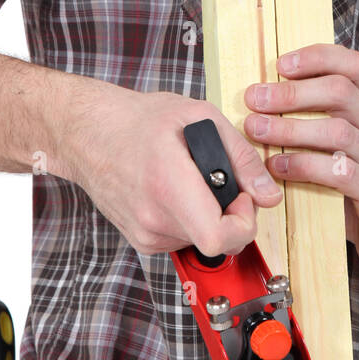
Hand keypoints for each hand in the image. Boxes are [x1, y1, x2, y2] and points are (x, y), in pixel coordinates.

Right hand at [65, 81, 283, 254]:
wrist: (90, 133)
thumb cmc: (141, 120)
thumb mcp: (201, 118)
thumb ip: (241, 157)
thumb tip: (269, 194)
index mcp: (169, 185)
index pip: (217, 238)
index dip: (243, 223)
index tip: (242, 197)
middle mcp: (154, 218)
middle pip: (217, 240)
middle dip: (231, 213)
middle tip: (219, 179)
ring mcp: (145, 234)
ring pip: (203, 240)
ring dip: (210, 214)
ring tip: (192, 178)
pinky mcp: (142, 241)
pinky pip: (185, 238)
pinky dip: (192, 218)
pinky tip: (177, 190)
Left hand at [242, 44, 358, 282]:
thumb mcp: (346, 152)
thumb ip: (317, 131)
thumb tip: (262, 111)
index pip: (352, 66)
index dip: (317, 57)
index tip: (280, 64)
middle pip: (341, 92)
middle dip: (292, 92)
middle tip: (254, 98)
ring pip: (338, 130)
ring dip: (290, 128)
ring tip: (257, 130)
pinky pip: (341, 172)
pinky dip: (304, 166)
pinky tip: (278, 168)